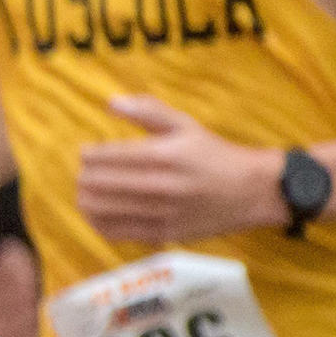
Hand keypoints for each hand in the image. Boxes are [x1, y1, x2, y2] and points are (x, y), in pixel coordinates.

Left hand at [78, 96, 285, 247]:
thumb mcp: (186, 125)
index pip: (107, 156)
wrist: (252, 191)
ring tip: (86, 191)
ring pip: (101, 209)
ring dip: (85, 199)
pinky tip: (97, 213)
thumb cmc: (214, 154)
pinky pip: (116, 232)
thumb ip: (148, 111)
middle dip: (83, 176)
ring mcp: (162, 213)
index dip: (88, 154)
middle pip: (98, 183)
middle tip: (84, 173)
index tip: (86, 153)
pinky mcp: (164, 234)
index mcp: (165, 155)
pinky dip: (97, 222)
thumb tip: (111, 102)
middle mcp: (162, 185)